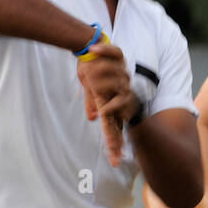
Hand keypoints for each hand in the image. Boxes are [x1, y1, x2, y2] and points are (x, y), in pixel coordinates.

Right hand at [77, 45, 138, 166]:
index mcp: (108, 102)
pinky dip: (108, 121)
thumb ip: (92, 103)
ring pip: (113, 122)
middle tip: (117, 161)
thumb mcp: (89, 87)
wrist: (89, 46)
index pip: (112, 125)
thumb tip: (92, 119)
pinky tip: (107, 131)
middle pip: (116, 126)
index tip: (116, 156)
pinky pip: (107, 109)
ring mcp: (110, 95)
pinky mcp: (105, 90)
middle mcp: (112, 100)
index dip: (115, 140)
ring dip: (113, 139)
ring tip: (115, 155)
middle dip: (116, 144)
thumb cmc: (90, 65)